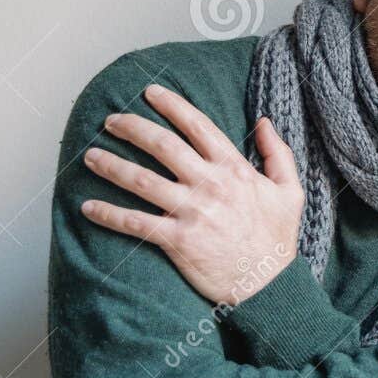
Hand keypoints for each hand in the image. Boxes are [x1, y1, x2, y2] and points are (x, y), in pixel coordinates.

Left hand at [79, 82, 303, 306]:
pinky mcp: (178, 241)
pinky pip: (135, 223)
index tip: (149, 92)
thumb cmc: (277, 239)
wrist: (270, 285)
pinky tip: (88, 207)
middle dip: (132, 127)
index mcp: (235, 169)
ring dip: (111, 165)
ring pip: (142, 180)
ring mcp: (193, 212)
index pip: (198, 126)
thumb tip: (264, 121)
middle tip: (111, 120)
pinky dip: (108, 214)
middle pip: (162, 145)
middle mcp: (211, 185)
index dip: (172, 105)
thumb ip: (278, 153)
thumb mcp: (290, 192)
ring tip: (90, 156)